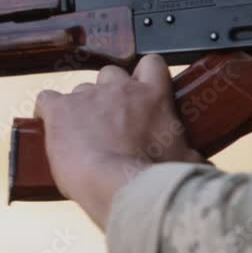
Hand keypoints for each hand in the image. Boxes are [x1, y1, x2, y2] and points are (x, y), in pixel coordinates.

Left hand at [34, 54, 203, 227]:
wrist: (121, 188)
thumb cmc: (157, 179)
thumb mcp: (187, 162)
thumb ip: (191, 155)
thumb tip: (205, 168)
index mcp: (154, 96)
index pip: (151, 64)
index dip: (143, 76)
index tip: (140, 92)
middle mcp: (121, 89)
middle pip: (110, 75)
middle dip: (109, 94)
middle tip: (110, 122)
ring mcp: (88, 97)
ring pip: (80, 89)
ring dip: (80, 108)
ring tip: (80, 135)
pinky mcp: (61, 110)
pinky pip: (47, 99)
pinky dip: (47, 111)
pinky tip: (50, 126)